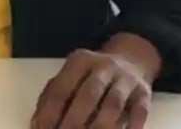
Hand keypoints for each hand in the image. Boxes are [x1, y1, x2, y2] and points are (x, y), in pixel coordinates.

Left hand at [31, 48, 152, 128]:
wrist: (132, 59)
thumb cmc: (92, 76)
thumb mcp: (71, 76)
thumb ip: (52, 97)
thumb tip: (36, 125)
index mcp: (80, 61)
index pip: (62, 88)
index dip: (51, 113)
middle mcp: (104, 66)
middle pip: (88, 95)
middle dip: (74, 121)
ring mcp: (126, 79)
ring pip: (113, 104)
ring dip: (100, 126)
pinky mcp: (144, 92)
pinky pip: (139, 112)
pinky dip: (130, 128)